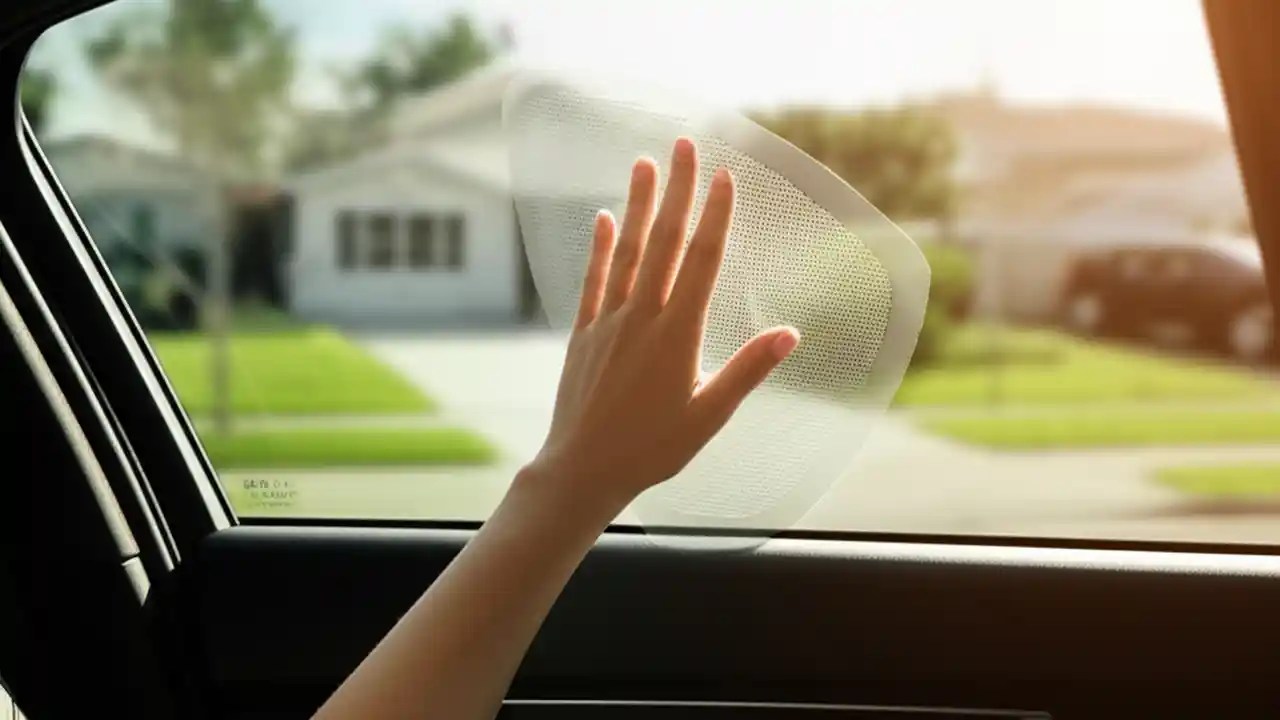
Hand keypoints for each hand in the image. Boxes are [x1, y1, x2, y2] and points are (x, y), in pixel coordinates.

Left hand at [522, 137, 799, 518]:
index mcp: (677, 335)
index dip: (714, 216)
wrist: (582, 471)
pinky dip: (600, 247)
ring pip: (626, 252)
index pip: (700, 262)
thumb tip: (791, 334)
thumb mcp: (710, 416)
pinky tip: (603, 217)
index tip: (724, 176)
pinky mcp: (582, 335)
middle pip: (662, 242)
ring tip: (645, 162)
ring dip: (637, 205)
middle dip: (677, 191)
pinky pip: (593, 281)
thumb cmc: (652, 449)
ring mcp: (607, 323)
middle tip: (685, 144)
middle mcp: (640, 318)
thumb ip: (748, 371)